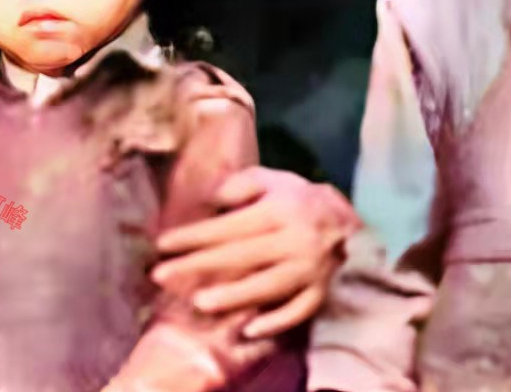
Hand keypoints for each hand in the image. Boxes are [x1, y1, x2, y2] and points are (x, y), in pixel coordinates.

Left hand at [153, 168, 357, 340]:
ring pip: (269, 285)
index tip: (162, 243)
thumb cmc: (300, 201)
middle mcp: (295, 239)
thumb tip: (210, 199)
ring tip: (199, 303)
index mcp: (281, 209)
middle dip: (198, 265)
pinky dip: (277, 321)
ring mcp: (310, 268)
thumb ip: (242, 184)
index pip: (230, 225)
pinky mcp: (321, 291)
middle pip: (241, 255)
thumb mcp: (274, 180)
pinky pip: (299, 310)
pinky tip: (249, 329)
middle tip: (160, 275)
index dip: (194, 235)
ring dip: (234, 295)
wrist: (349, 223)